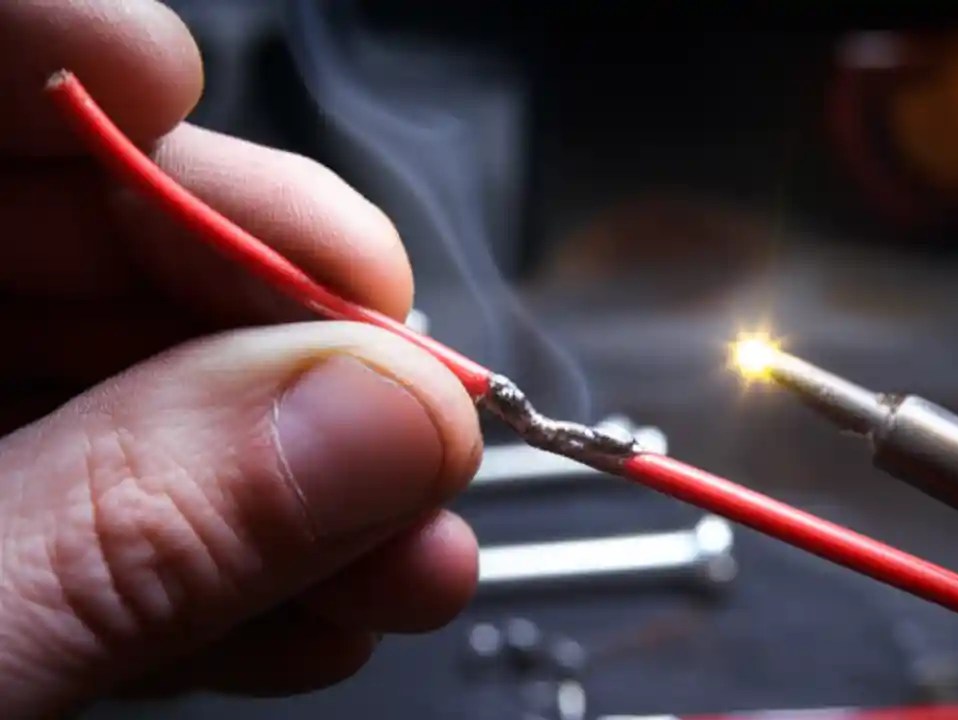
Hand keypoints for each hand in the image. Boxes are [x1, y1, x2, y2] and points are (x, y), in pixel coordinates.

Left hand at [0, 2, 481, 715]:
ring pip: (114, 395)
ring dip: (289, 475)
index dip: (58, 61)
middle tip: (396, 395)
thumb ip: (134, 525)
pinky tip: (318, 609)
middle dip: (250, 316)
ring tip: (404, 551)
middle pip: (57, 233)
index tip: (179, 98)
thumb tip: (384, 417)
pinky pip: (112, 524)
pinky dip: (228, 569)